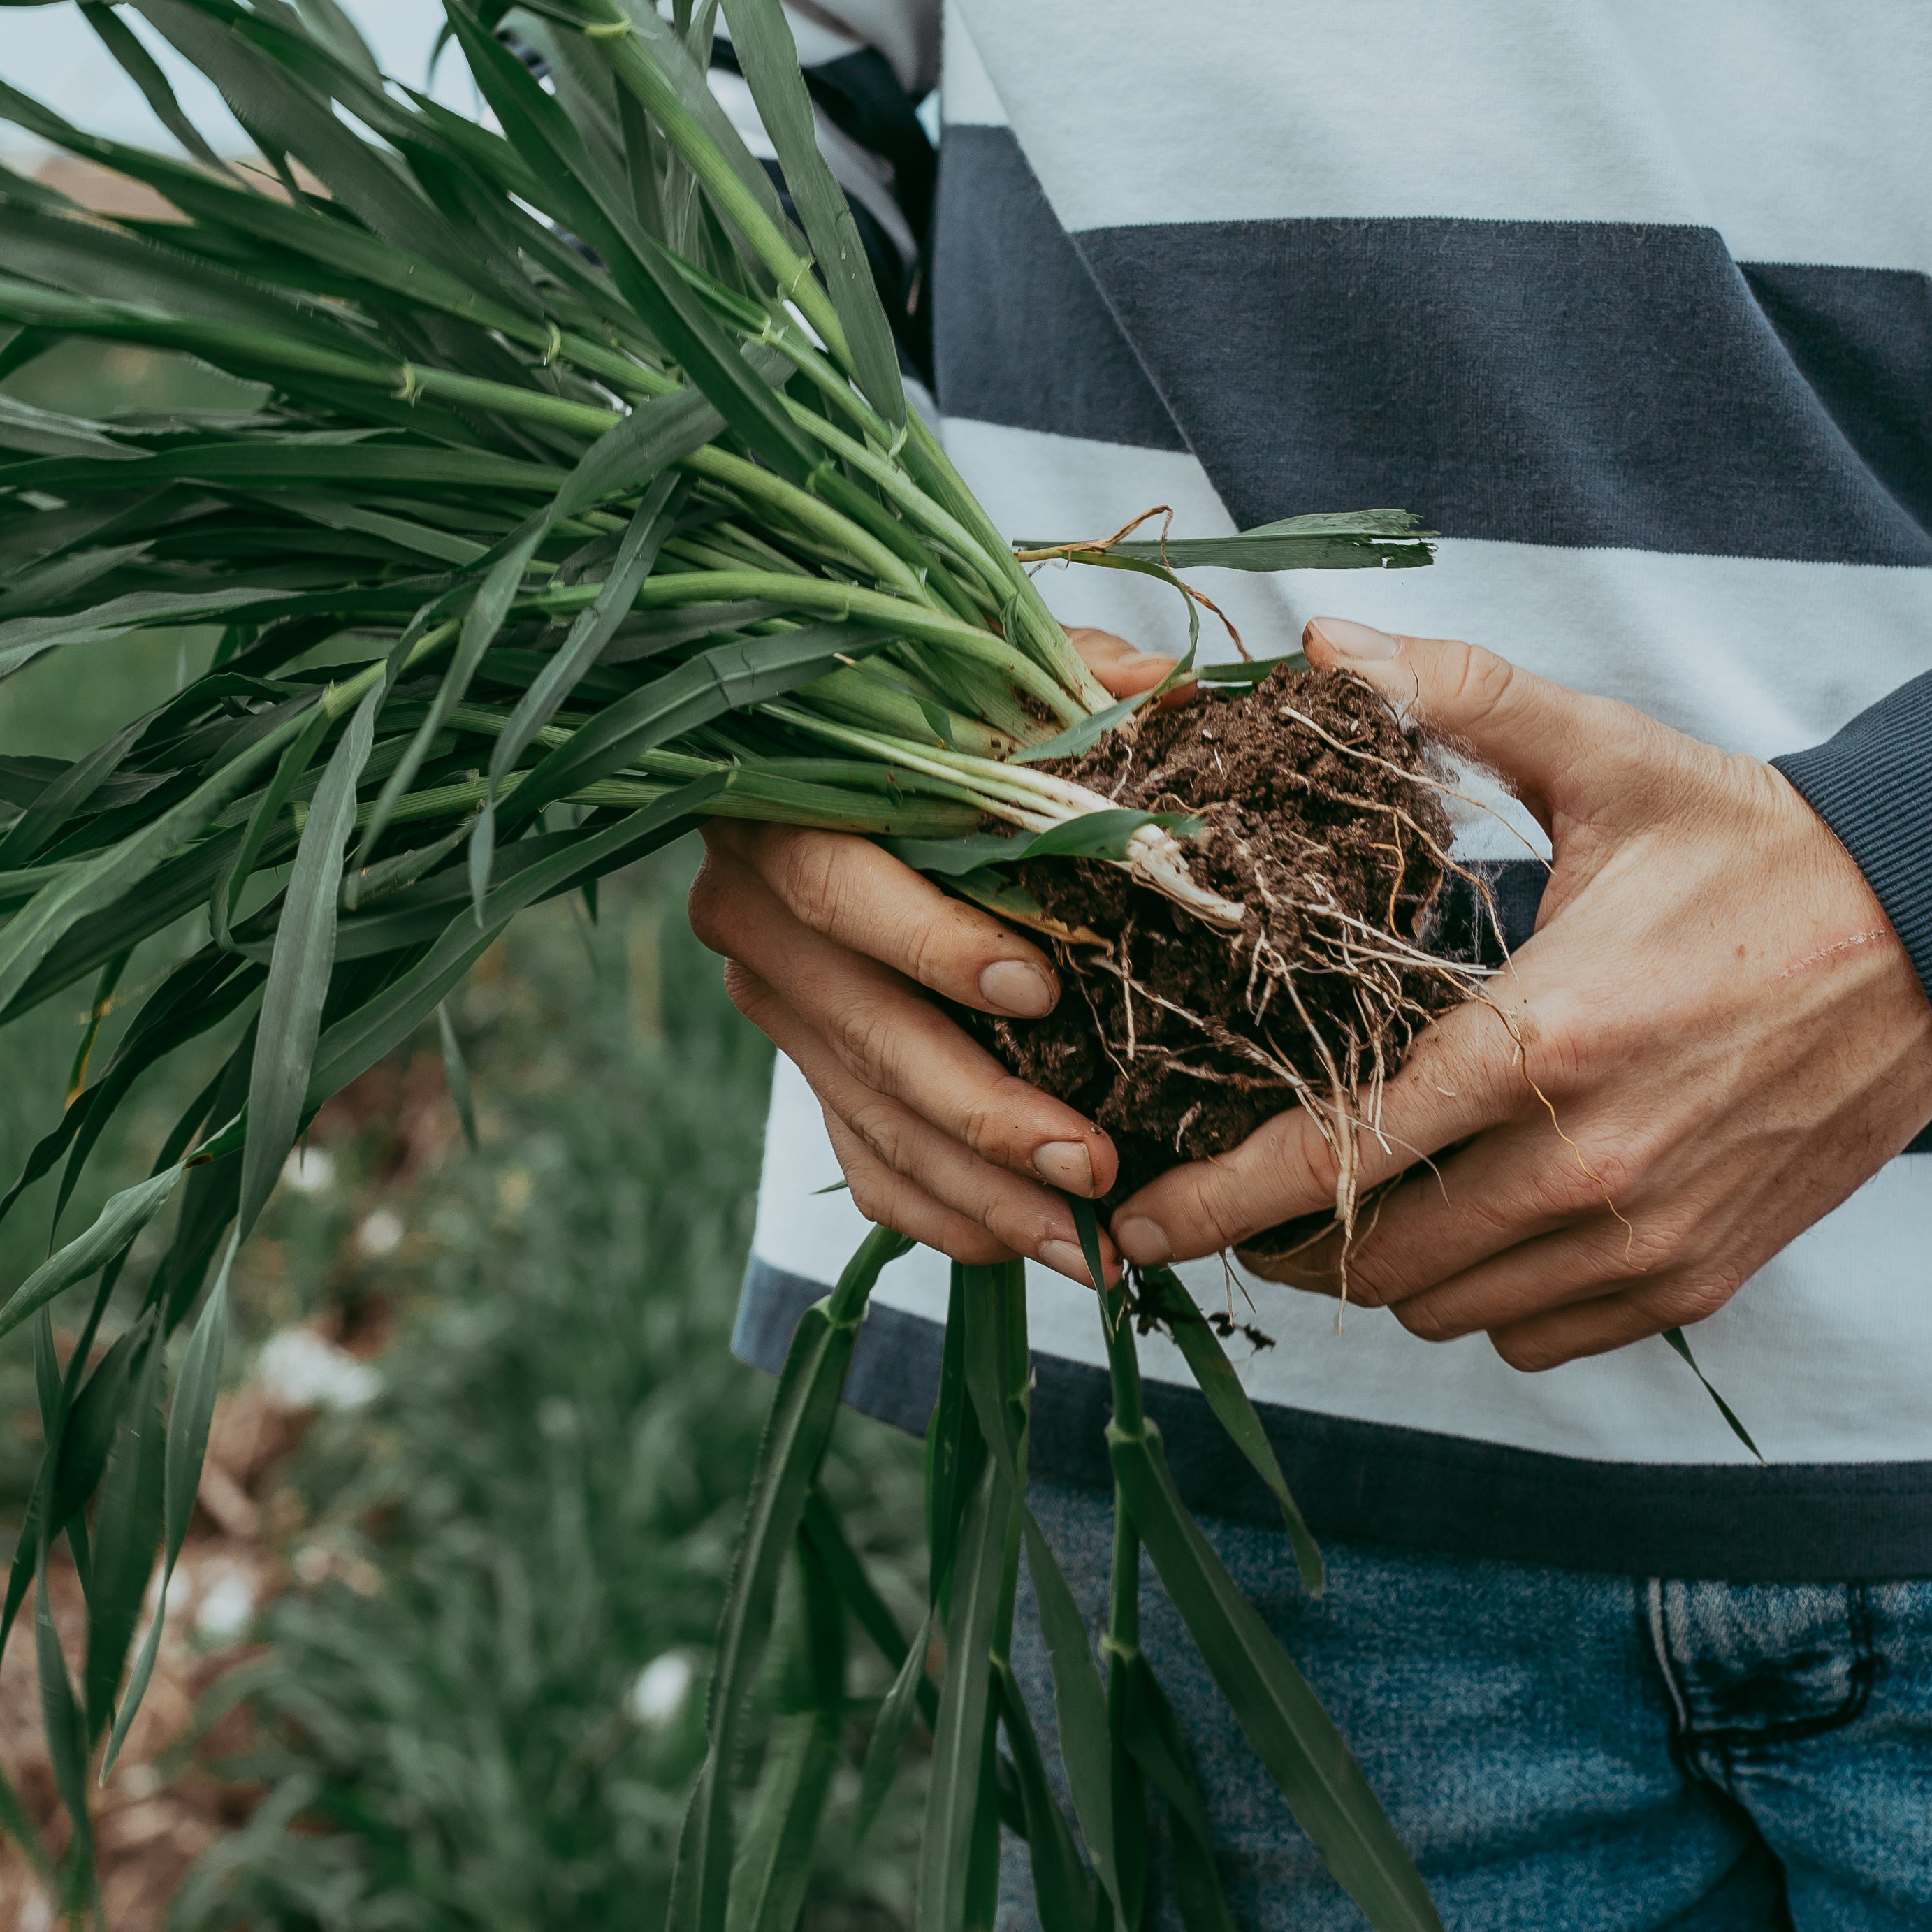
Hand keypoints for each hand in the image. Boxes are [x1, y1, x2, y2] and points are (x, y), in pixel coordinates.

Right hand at [691, 628, 1180, 1279]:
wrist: (853, 759)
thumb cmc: (945, 717)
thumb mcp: (1005, 685)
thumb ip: (1078, 689)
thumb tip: (1177, 692)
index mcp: (784, 811)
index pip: (839, 887)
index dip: (931, 944)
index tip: (1041, 990)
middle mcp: (755, 918)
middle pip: (863, 1033)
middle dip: (982, 1111)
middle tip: (1092, 1164)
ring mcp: (777, 1006)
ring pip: (868, 1119)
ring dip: (980, 1192)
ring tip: (1087, 1244)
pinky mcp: (807, 1068)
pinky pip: (861, 1164)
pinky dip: (941, 1216)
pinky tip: (1022, 1247)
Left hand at [1108, 619, 1931, 1371]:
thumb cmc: (1759, 845)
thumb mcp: (1607, 754)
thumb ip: (1455, 695)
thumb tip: (1320, 646)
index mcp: (1544, 1041)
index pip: (1335, 1154)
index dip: (1214, 1201)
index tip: (1131, 1220)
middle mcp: (1591, 1166)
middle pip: (1374, 1258)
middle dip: (1286, 1237)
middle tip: (1243, 1191)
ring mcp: (1649, 1237)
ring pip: (1448, 1310)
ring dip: (1386, 1268)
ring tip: (1359, 1198)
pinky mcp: (1697, 1277)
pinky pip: (1538, 1337)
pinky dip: (1488, 1300)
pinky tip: (1479, 1221)